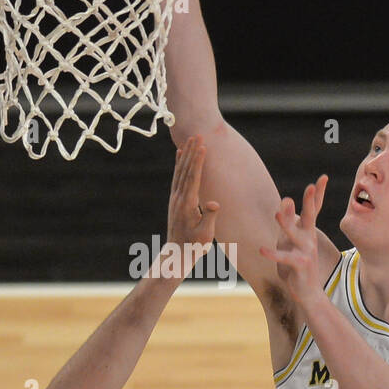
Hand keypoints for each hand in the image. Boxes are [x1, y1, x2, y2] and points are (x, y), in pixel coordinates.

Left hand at [164, 136, 218, 276]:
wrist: (177, 254)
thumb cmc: (194, 246)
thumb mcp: (205, 235)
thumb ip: (209, 218)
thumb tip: (214, 204)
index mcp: (187, 205)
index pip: (194, 178)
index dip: (198, 161)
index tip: (202, 146)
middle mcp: (178, 198)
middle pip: (186, 170)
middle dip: (192, 152)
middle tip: (197, 135)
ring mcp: (175, 198)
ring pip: (180, 171)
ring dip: (186, 154)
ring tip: (190, 139)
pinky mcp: (175, 200)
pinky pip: (177, 177)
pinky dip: (179, 164)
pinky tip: (180, 154)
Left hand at [259, 176, 328, 311]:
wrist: (308, 292)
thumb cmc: (296, 263)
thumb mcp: (290, 240)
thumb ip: (288, 221)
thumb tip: (286, 199)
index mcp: (307, 231)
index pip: (314, 209)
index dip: (319, 194)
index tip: (323, 177)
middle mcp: (309, 239)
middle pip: (310, 217)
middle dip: (310, 202)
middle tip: (312, 186)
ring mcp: (306, 252)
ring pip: (295, 236)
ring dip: (286, 225)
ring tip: (277, 214)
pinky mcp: (299, 266)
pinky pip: (285, 258)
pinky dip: (273, 254)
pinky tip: (262, 250)